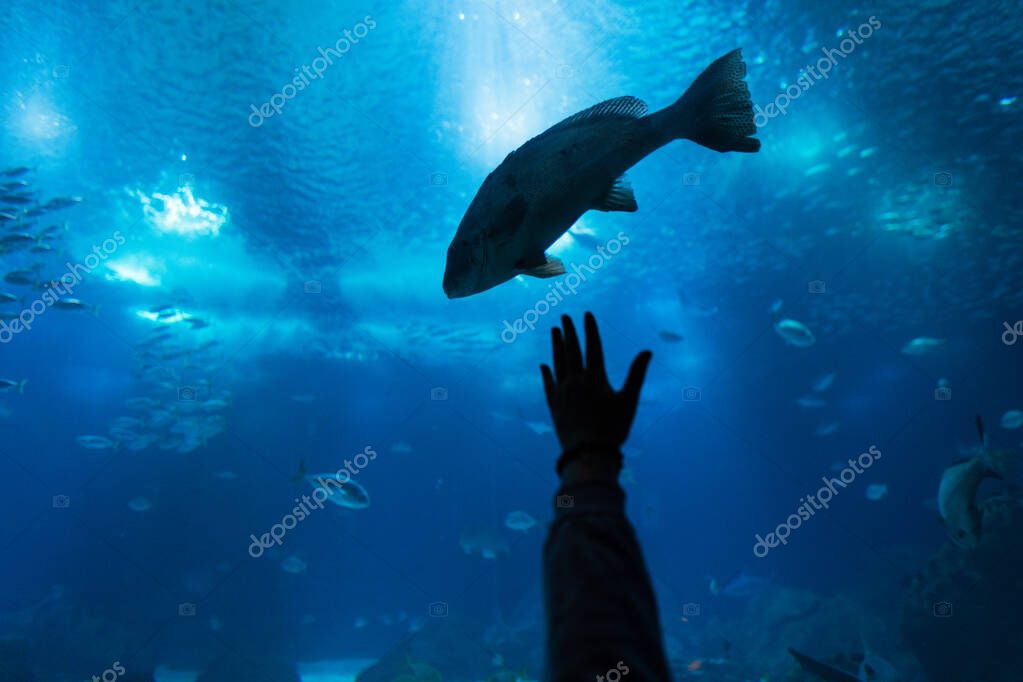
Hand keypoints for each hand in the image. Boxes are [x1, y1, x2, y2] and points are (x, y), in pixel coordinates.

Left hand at [540, 313, 651, 477]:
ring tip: (554, 332)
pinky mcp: (555, 407)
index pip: (592, 347)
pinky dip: (546, 374)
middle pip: (571, 351)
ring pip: (557, 364)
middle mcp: (576, 382)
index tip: (587, 314)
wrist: (588, 454)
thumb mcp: (629, 401)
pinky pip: (548, 385)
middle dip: (568, 332)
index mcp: (595, 378)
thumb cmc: (613, 429)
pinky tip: (544, 365)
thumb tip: (648, 350)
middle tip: (564, 317)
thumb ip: (637, 374)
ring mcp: (563, 394)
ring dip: (556, 347)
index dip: (590, 330)